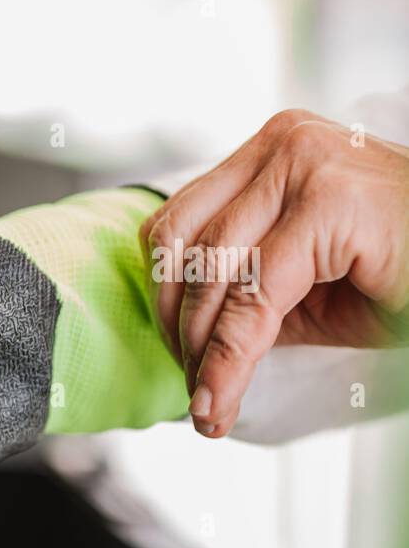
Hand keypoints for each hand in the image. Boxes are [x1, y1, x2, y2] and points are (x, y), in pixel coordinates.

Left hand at [140, 109, 408, 436]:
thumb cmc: (400, 274)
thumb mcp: (303, 283)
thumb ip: (242, 290)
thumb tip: (183, 337)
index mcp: (271, 152)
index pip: (177, 222)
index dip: (162, 296)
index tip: (177, 357)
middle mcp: (283, 145)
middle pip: (180, 242)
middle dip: (176, 325)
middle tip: (192, 386)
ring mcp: (306, 165)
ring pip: (211, 272)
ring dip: (201, 350)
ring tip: (209, 402)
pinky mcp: (330, 203)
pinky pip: (254, 297)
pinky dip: (230, 359)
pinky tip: (224, 398)